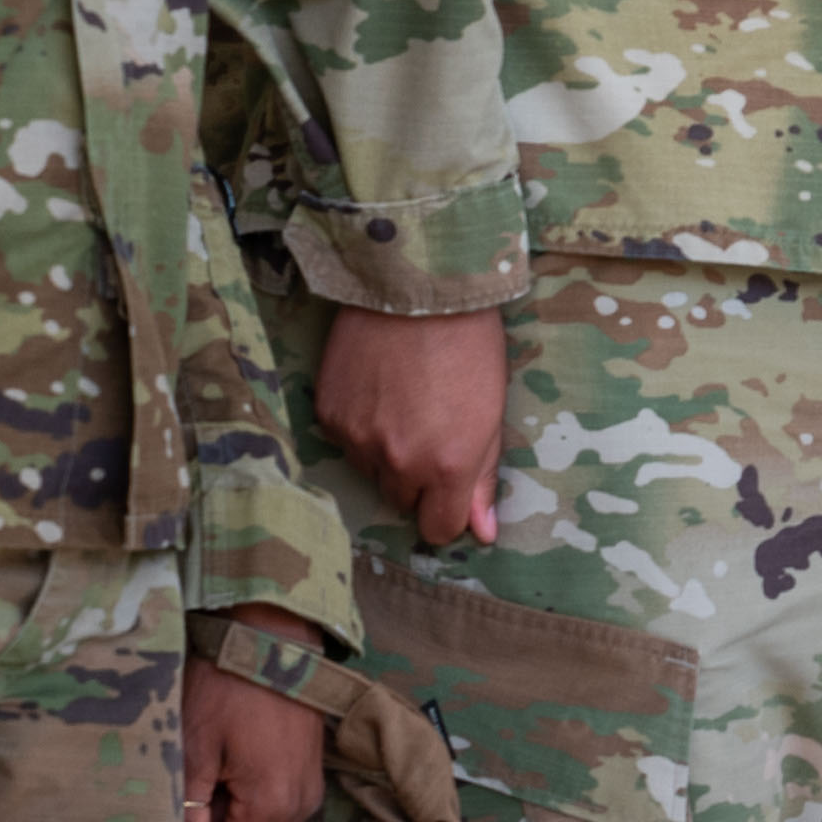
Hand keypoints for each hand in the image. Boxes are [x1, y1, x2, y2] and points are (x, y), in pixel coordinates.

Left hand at [182, 610, 331, 821]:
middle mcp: (300, 806)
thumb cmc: (227, 687)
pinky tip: (224, 778)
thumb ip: (191, 818)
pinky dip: (249, 810)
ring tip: (201, 792)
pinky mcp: (309, 771)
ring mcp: (309, 788)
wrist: (271, 636)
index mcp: (272, 805)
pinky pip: (278, 811)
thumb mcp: (194, 752)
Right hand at [317, 306, 508, 547]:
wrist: (417, 288)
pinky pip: (345, 442)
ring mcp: (359, 440)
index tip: (449, 491)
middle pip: (402, 500)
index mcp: (448, 465)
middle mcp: (400, 462)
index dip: (446, 513)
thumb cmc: (470, 345)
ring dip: (386, 452)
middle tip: (431, 428)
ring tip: (405, 401)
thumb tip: (483, 533)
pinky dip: (360, 426)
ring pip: (371, 471)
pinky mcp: (329, 416)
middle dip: (417, 478)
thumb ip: (482, 478)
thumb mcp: (492, 412)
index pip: (438, 528)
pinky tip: (378, 389)